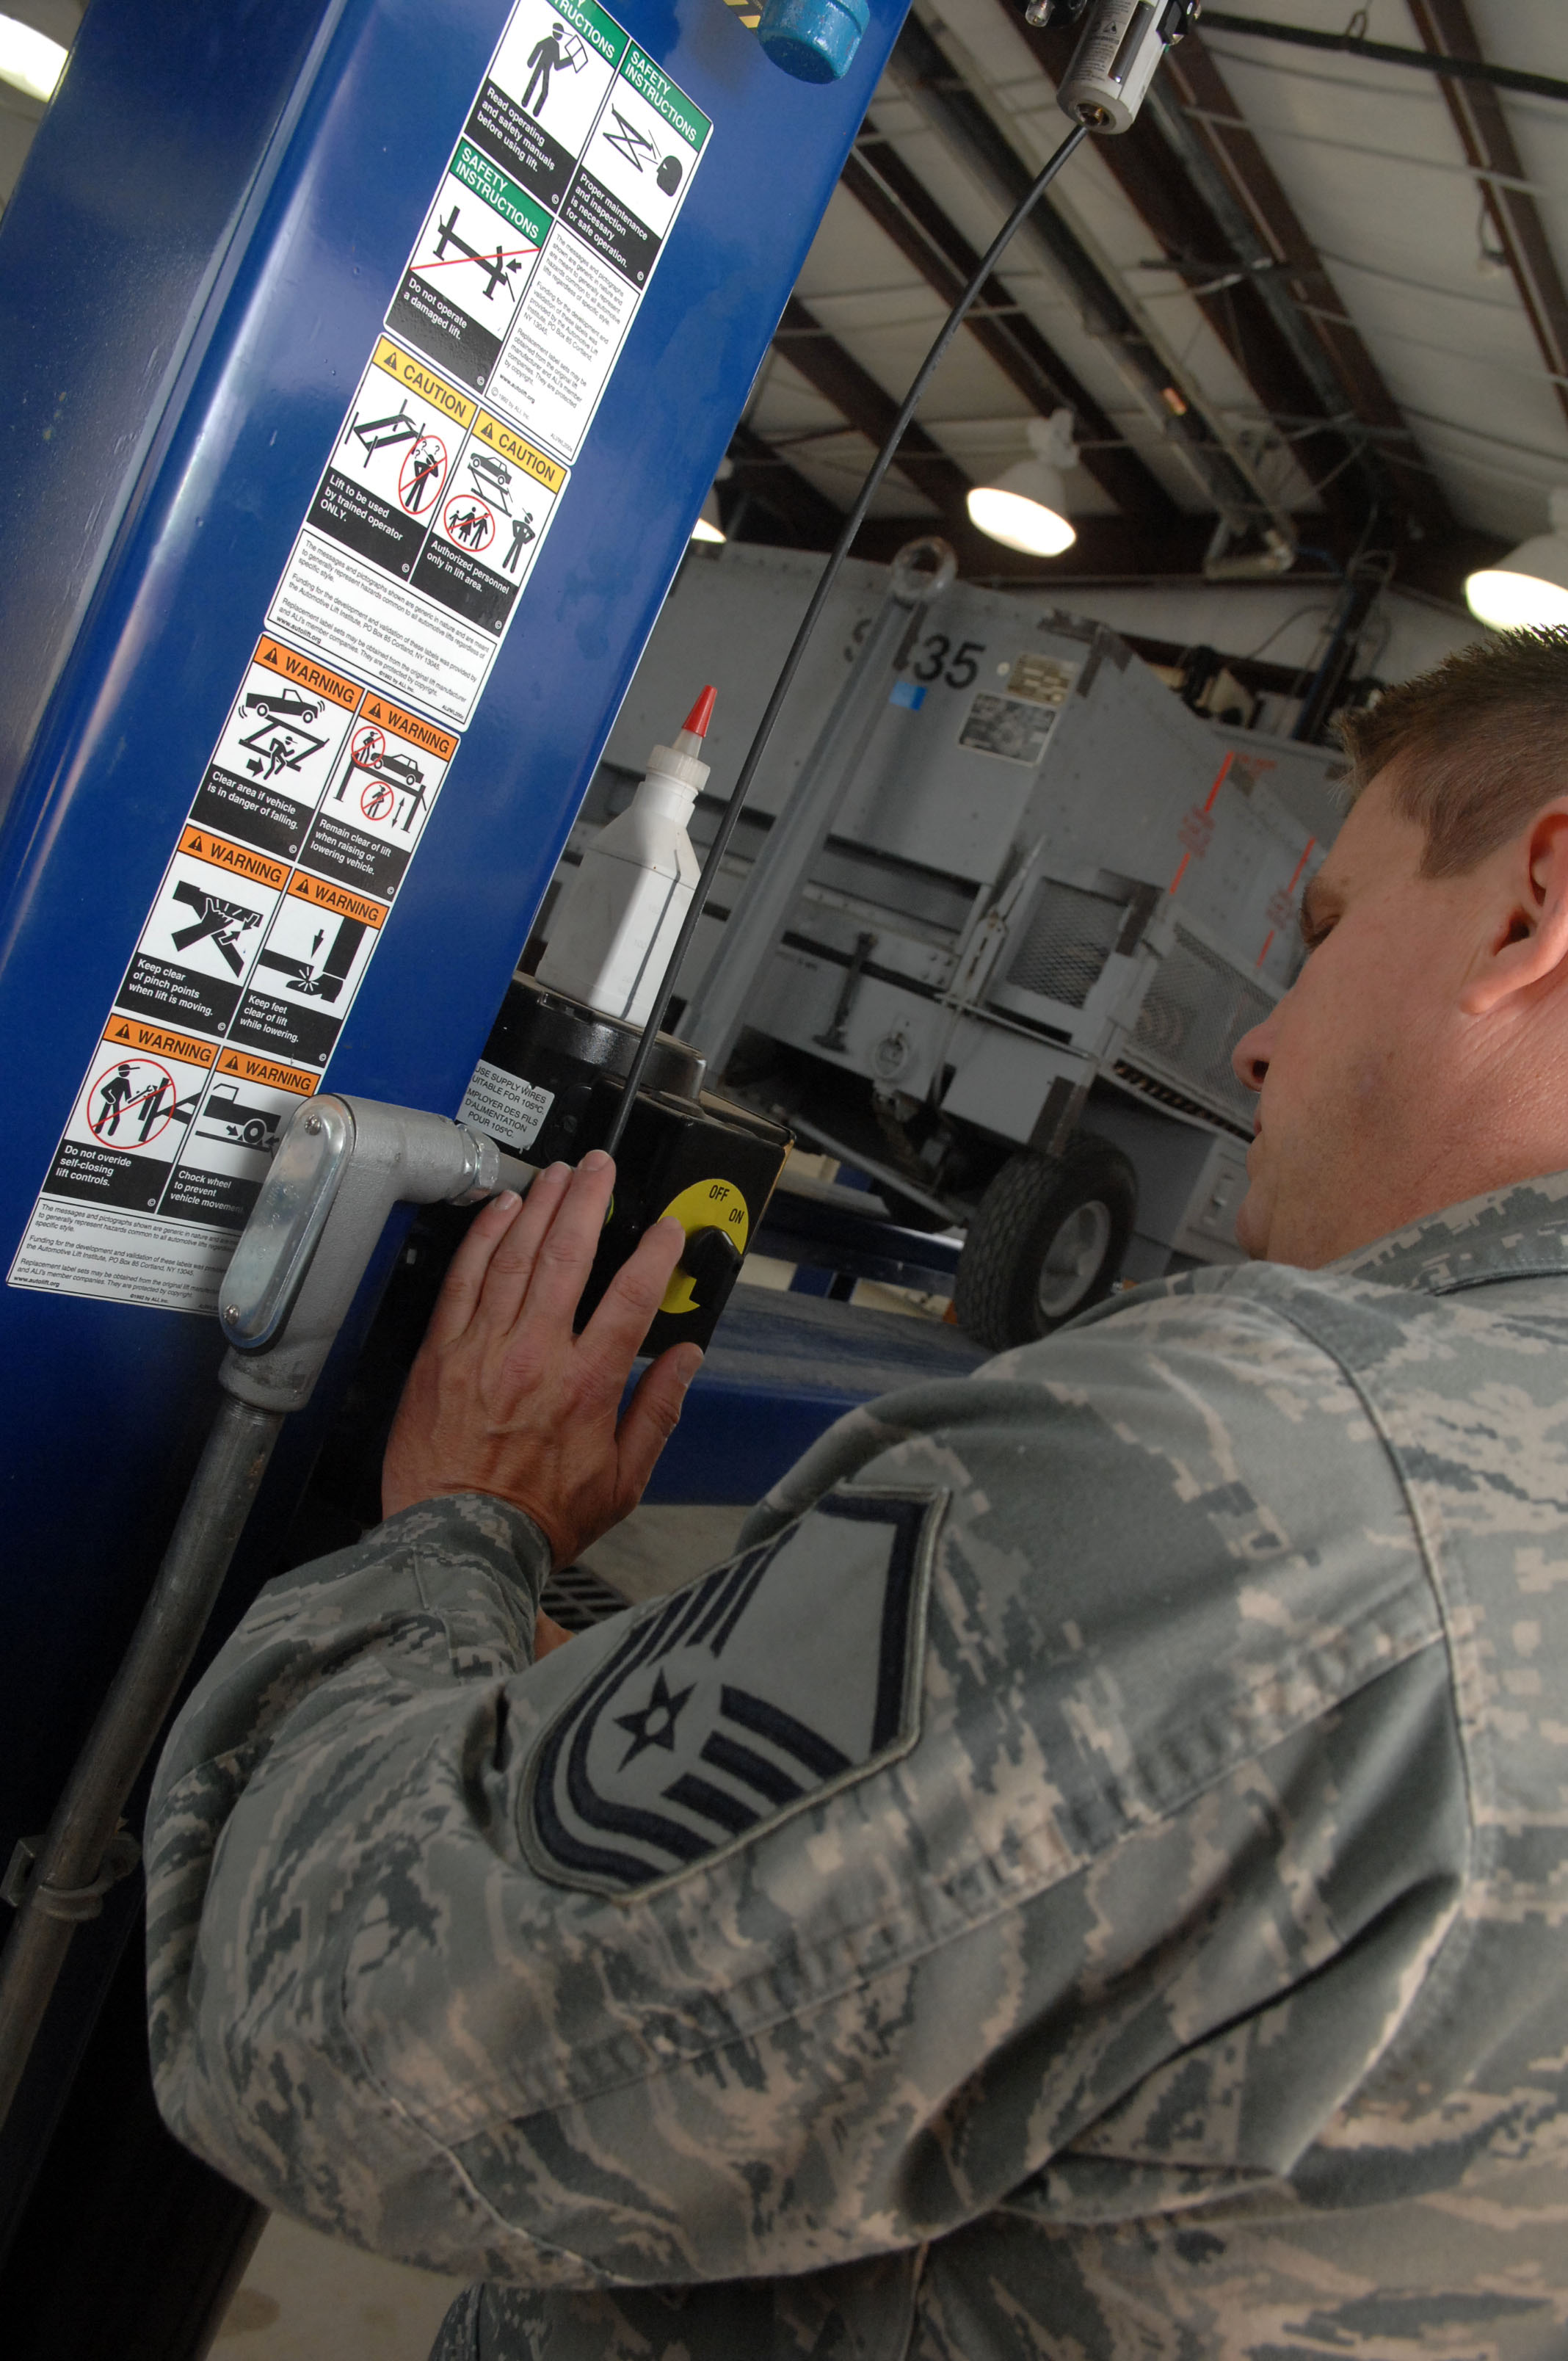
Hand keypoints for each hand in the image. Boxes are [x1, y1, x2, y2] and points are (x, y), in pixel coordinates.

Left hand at [382, 1150, 702, 1565]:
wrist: (457, 1544)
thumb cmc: (540, 1519)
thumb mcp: (623, 1482)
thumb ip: (658, 1413)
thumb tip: (688, 1359)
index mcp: (586, 1387)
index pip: (630, 1299)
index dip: (655, 1255)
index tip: (669, 1228)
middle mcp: (534, 1356)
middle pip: (567, 1258)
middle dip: (588, 1202)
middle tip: (601, 1167)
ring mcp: (482, 1349)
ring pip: (514, 1257)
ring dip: (540, 1207)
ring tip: (558, 1175)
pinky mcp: (439, 1354)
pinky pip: (462, 1280)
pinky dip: (482, 1239)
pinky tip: (501, 1211)